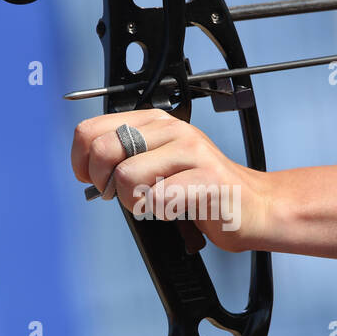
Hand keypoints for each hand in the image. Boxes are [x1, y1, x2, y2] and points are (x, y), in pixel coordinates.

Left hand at [71, 110, 270, 252]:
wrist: (254, 206)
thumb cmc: (203, 190)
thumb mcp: (159, 163)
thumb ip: (127, 157)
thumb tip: (88, 168)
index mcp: (155, 122)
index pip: (91, 130)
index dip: (82, 161)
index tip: (94, 179)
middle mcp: (172, 130)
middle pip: (104, 151)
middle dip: (105, 183)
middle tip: (127, 196)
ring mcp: (191, 152)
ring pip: (127, 176)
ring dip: (135, 202)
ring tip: (158, 204)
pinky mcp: (206, 179)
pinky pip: (158, 199)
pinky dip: (160, 213)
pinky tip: (177, 210)